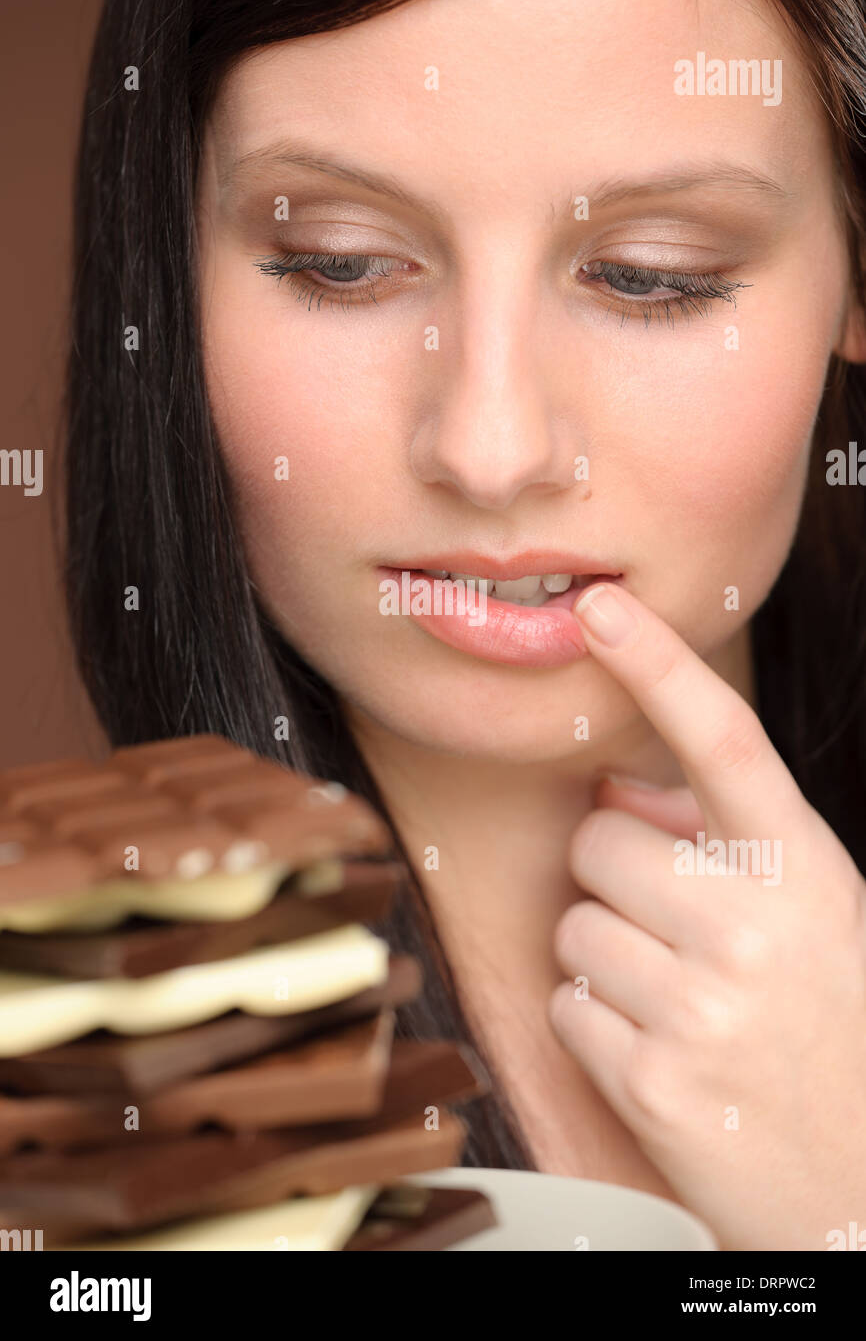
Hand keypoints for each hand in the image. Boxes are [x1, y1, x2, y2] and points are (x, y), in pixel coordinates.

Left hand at [549, 580, 865, 1250]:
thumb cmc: (832, 1023)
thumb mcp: (811, 911)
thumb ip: (722, 841)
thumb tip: (616, 790)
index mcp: (804, 868)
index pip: (724, 741)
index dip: (661, 665)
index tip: (605, 610)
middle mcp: (754, 925)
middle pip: (597, 845)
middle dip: (616, 878)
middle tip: (674, 930)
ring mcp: (702, 1005)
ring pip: (573, 926)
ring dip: (608, 957)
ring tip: (678, 1000)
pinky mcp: (653, 1081)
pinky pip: (567, 1005)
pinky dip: (597, 1024)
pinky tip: (662, 1052)